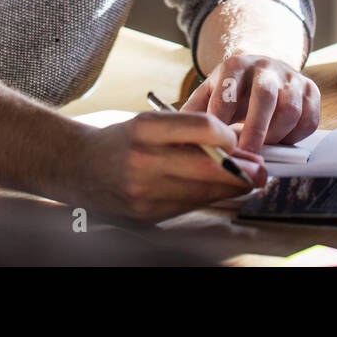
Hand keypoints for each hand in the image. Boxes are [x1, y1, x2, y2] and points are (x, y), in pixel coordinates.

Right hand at [72, 110, 266, 223]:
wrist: (76, 166)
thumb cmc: (118, 141)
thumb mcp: (148, 122)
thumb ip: (188, 132)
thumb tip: (235, 145)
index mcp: (145, 128)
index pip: (205, 128)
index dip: (230, 136)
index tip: (237, 140)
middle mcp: (144, 160)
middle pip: (211, 167)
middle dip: (243, 171)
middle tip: (261, 169)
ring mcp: (144, 191)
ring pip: (205, 192)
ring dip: (230, 188)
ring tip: (244, 180)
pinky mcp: (146, 214)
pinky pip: (189, 206)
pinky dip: (207, 198)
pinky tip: (214, 190)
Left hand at [182, 54, 319, 153]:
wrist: (262, 68)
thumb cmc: (232, 89)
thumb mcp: (209, 92)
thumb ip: (194, 113)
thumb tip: (178, 138)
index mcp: (235, 66)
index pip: (228, 92)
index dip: (223, 121)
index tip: (219, 144)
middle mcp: (265, 67)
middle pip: (265, 96)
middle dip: (255, 130)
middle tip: (246, 155)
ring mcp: (290, 77)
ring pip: (290, 110)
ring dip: (275, 136)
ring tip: (261, 147)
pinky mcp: (310, 90)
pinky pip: (309, 118)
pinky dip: (295, 136)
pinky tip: (280, 139)